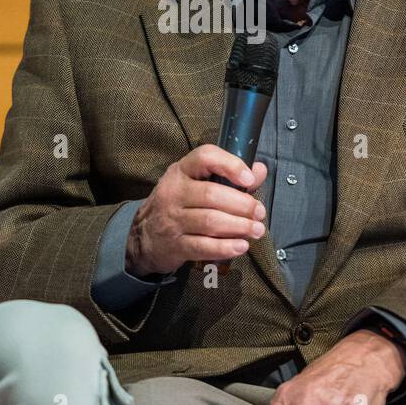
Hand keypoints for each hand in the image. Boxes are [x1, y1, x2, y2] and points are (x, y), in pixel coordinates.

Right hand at [125, 145, 267, 276]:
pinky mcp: (175, 245)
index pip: (205, 157)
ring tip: (257, 230)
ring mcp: (172, 220)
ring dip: (239, 227)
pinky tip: (241, 246)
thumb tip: (260, 170)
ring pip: (210, 222)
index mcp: (181, 171)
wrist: (145, 236)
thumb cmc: (179, 205)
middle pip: (212, 195)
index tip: (250, 179)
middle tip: (260, 213)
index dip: (230, 165)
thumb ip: (230, 176)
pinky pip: (203, 246)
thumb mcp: (196, 183)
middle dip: (242, 204)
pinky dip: (226, 247)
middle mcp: (174, 193)